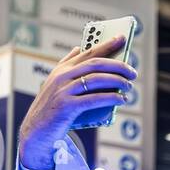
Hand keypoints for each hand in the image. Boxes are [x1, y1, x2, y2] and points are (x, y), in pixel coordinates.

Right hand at [17, 36, 136, 169]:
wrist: (36, 130)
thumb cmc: (51, 108)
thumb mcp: (56, 84)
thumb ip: (67, 66)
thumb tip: (78, 48)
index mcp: (62, 69)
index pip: (87, 52)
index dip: (106, 44)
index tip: (122, 38)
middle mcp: (62, 76)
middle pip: (95, 64)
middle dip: (117, 66)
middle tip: (132, 72)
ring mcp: (63, 90)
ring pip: (96, 79)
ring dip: (117, 81)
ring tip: (129, 86)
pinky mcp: (66, 106)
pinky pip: (93, 99)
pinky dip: (110, 98)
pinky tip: (121, 99)